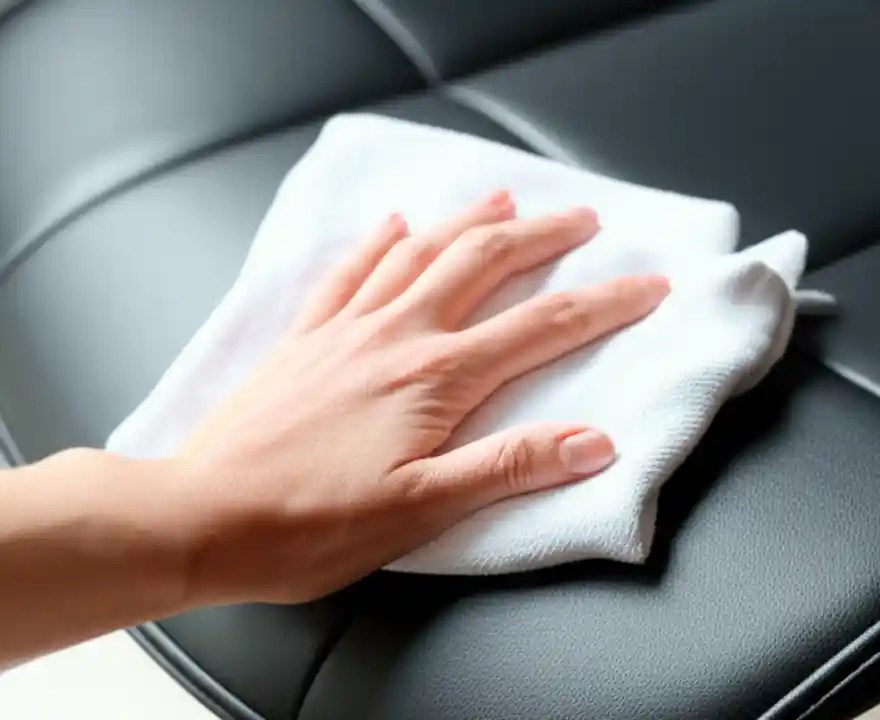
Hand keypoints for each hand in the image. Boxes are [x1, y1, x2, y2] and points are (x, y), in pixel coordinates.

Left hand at [173, 191, 667, 603]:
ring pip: (420, 252)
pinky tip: (395, 222)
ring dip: (470, 220)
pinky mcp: (304, 340)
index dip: (606, 303)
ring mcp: (345, 330)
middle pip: (484, 263)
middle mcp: (396, 337)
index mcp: (436, 379)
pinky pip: (348, 271)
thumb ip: (510, 469)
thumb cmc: (310, 527)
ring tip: (505, 198)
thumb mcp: (423, 511)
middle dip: (543, 234)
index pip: (544, 327)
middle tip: (586, 218)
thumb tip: (593, 441)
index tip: (650, 283)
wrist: (199, 518)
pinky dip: (378, 240)